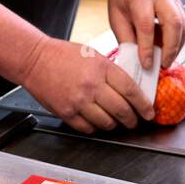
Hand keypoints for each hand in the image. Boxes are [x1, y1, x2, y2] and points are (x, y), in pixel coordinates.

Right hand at [20, 37, 153, 133]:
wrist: (35, 60)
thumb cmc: (63, 55)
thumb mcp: (93, 55)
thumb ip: (111, 72)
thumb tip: (130, 89)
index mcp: (102, 68)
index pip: (131, 90)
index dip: (144, 105)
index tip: (149, 112)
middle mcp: (92, 86)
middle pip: (122, 110)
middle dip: (132, 119)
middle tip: (135, 121)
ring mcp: (78, 101)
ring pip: (107, 123)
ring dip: (115, 125)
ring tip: (116, 121)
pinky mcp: (66, 113)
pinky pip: (88, 128)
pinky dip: (96, 128)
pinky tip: (97, 121)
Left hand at [108, 0, 184, 70]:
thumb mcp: (116, 16)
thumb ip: (126, 38)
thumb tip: (136, 60)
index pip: (146, 25)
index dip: (147, 47)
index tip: (146, 64)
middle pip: (173, 23)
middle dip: (170, 48)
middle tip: (163, 64)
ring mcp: (173, 0)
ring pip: (183, 25)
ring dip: (177, 47)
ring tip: (166, 60)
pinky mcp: (179, 6)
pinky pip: (184, 26)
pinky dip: (179, 42)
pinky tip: (170, 50)